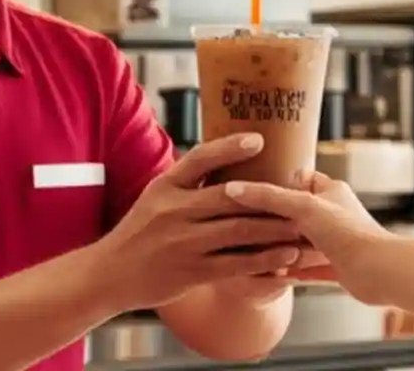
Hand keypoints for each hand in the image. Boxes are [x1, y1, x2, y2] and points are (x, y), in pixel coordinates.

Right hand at [90, 134, 303, 312]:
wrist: (111, 275)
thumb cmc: (142, 230)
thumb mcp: (157, 196)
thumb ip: (189, 180)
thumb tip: (228, 153)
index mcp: (166, 186)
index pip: (200, 159)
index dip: (229, 147)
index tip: (259, 139)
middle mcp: (174, 211)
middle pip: (230, 197)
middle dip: (269, 196)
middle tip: (300, 191)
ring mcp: (184, 242)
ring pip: (239, 231)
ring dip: (274, 228)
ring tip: (302, 225)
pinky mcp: (192, 271)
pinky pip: (236, 264)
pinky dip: (264, 260)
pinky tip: (285, 256)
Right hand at [225, 171, 395, 304]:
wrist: (378, 270)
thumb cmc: (348, 232)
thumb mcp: (302, 206)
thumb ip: (268, 197)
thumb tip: (235, 188)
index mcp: (331, 191)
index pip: (301, 179)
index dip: (280, 182)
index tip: (256, 188)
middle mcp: (334, 214)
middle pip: (298, 213)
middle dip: (276, 220)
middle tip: (248, 222)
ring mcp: (336, 242)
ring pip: (302, 242)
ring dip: (282, 247)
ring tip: (254, 249)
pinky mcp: (337, 268)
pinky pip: (309, 269)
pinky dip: (293, 271)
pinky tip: (274, 274)